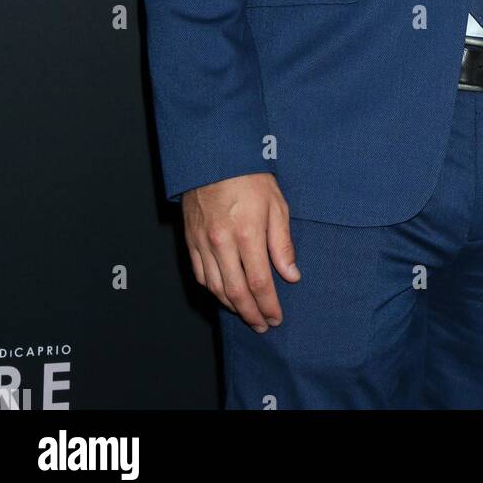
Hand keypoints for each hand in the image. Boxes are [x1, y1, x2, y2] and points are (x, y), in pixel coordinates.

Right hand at [182, 172, 299, 331]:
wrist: (215, 157)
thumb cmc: (250, 177)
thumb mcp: (276, 205)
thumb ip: (282, 244)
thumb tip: (291, 275)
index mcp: (247, 234)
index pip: (259, 283)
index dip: (268, 305)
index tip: (276, 318)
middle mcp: (222, 243)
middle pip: (236, 292)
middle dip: (251, 314)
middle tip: (263, 325)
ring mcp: (203, 243)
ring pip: (216, 288)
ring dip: (232, 306)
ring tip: (246, 314)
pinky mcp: (190, 240)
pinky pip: (200, 274)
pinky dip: (212, 290)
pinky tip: (224, 295)